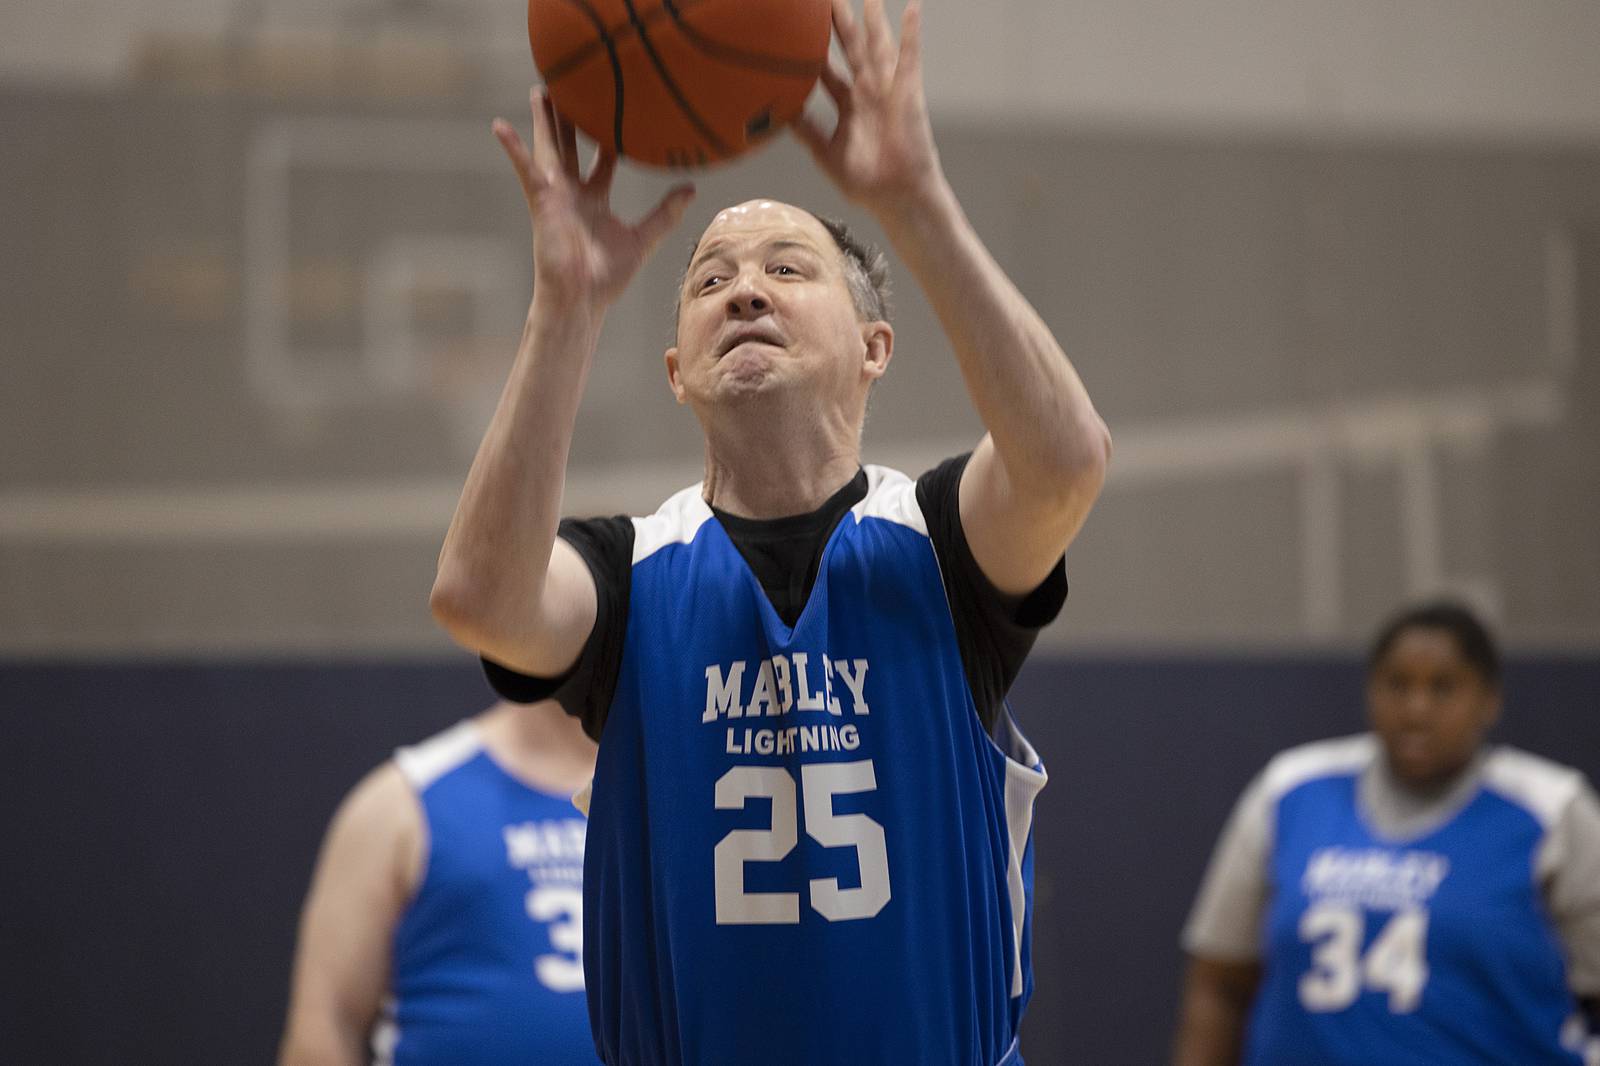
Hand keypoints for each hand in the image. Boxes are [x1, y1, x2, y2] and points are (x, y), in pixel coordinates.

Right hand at [494, 90, 695, 310]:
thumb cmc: (607, 277)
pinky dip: (513, 149)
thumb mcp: (643, 239)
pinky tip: (499, 126)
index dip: (609, 136)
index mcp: (594, 199)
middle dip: (570, 118)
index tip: (618, 110)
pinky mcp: (541, 202)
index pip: (602, 159)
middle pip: (571, 146)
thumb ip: (665, 213)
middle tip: (571, 85)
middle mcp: (573, 193)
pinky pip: (526, 170)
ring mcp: (555, 196)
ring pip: (549, 148)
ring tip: (539, 89)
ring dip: (543, 120)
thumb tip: (691, 189)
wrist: (582, 299)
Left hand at [793, 0, 943, 216]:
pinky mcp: (907, 93)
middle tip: (824, 0)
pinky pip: (910, 58)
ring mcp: (888, 91)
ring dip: (872, 19)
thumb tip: (781, 112)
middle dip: (838, 23)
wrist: (895, 197)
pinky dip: (911, 33)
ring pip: (877, 46)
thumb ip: (807, 130)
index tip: (797, 28)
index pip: (826, 69)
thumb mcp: (825, 153)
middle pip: (850, 49)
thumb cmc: (866, 182)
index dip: (813, 49)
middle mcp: (867, 93)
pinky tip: (911, 8)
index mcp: (848, 105)